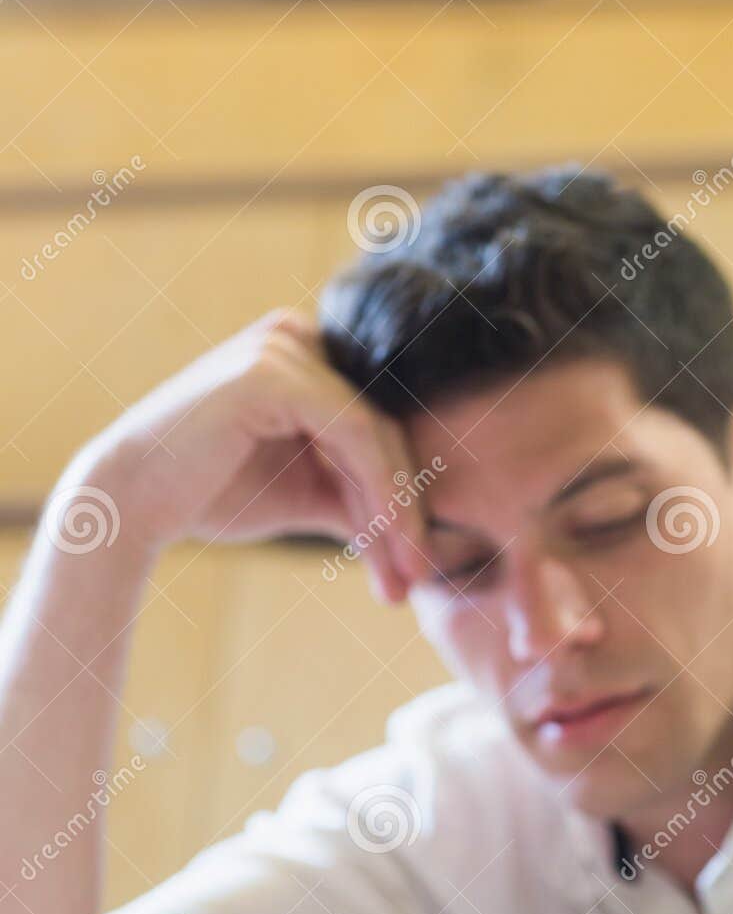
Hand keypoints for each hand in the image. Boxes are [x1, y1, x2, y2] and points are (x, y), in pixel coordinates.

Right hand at [61, 308, 431, 600]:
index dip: (405, 495)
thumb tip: (419, 528)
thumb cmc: (209, 494)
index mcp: (304, 354)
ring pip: (376, 435)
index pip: (378, 424)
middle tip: (416, 577)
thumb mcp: (306, 492)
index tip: (415, 564)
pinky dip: (378, 492)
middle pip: (384, 428)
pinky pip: (354, 434)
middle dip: (407, 510)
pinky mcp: (274, 371)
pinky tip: (384, 542)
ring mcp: (284, 347)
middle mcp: (297, 336)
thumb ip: (359, 493)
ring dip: (398, 513)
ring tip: (404, 577)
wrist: (131, 503)